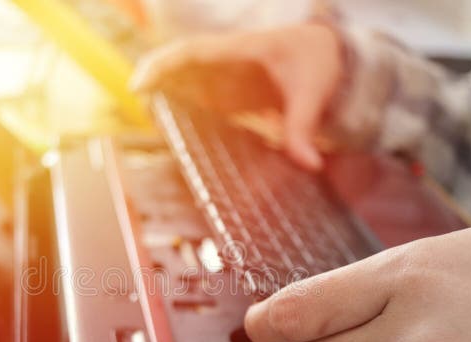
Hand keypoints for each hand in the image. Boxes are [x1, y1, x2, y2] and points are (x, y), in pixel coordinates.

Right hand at [131, 24, 343, 170]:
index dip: (162, 65)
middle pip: (178, 68)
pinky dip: (182, 114)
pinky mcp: (229, 95)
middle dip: (154, 85)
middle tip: (141, 110)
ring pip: (183, 84)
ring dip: (165, 101)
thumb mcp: (313, 92)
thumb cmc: (319, 61)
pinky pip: (198, 100)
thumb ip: (303, 127)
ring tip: (154, 127)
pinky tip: (174, 135)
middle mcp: (226, 62)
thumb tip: (309, 164)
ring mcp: (226, 78)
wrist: (329, 54)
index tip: (141, 84)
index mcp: (241, 50)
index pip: (192, 51)